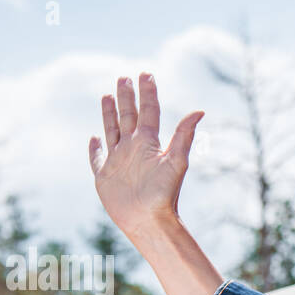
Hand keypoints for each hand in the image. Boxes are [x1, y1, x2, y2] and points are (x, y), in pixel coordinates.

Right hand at [88, 73, 203, 240]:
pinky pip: (97, 158)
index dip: (148, 93)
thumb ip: (184, 135)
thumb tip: (200, 111)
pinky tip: (94, 137)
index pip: (149, 111)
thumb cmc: (164, 194)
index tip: (146, 73)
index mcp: (149, 143)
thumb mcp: (176, 161)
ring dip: (110, 114)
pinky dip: (95, 148)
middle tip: (124, 77)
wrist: (149, 221)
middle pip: (128, 116)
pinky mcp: (105, 176)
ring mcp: (118, 161)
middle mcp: (133, 149)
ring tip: (108, 95)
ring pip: (112, 130)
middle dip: (127, 97)